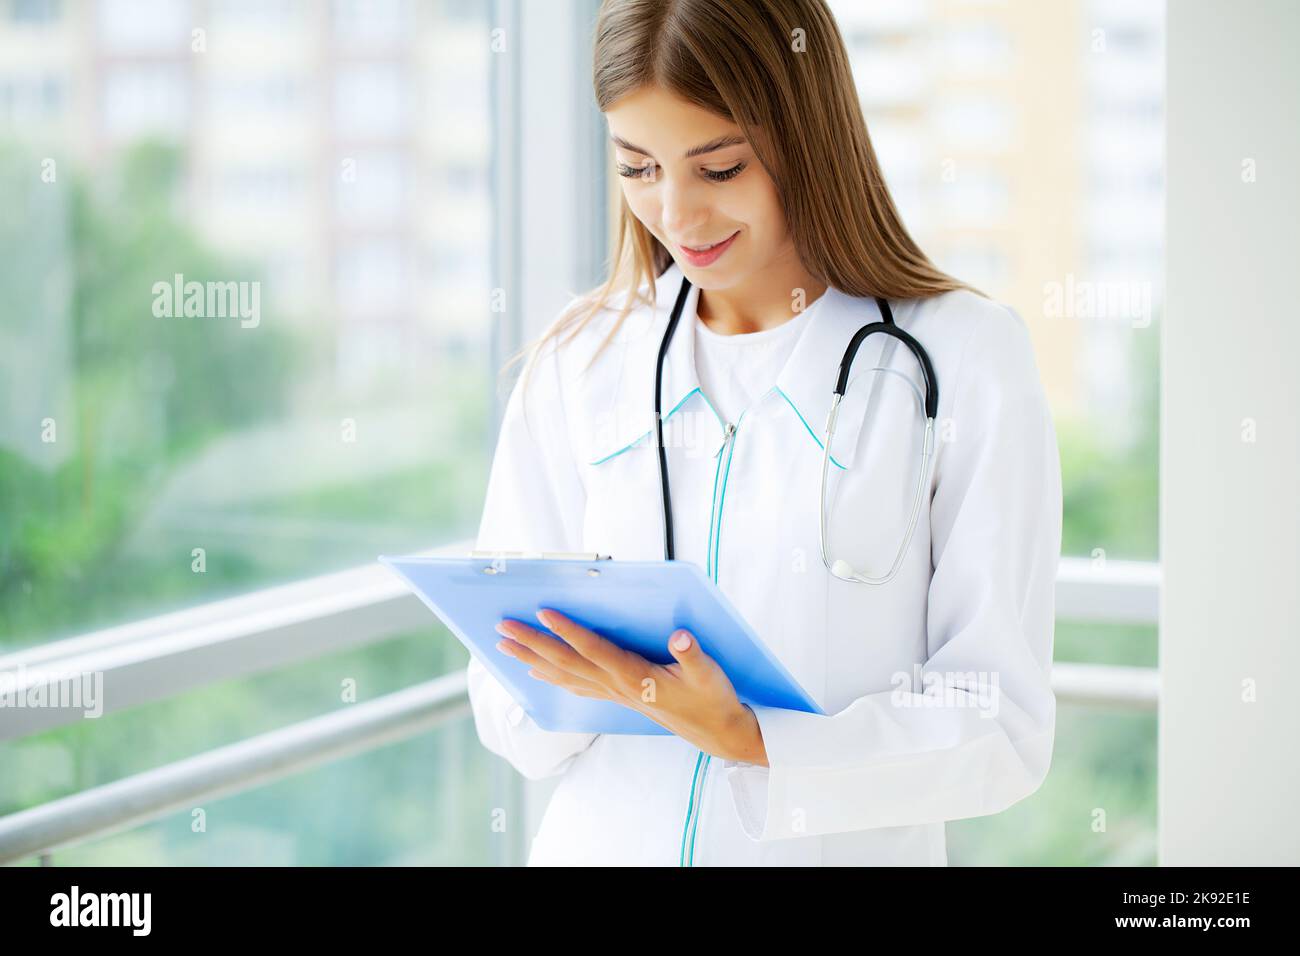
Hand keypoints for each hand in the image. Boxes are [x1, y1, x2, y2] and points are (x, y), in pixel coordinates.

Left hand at [494, 608, 768, 766]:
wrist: (717, 732)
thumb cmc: (712, 698)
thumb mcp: (710, 674)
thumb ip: (691, 654)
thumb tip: (679, 635)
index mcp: (635, 676)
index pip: (593, 649)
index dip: (568, 631)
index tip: (543, 612)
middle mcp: (618, 686)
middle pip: (566, 663)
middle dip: (532, 644)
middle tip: (502, 627)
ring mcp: (614, 694)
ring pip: (565, 676)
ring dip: (532, 660)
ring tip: (505, 647)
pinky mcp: (617, 698)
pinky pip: (576, 687)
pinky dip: (552, 678)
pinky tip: (537, 673)